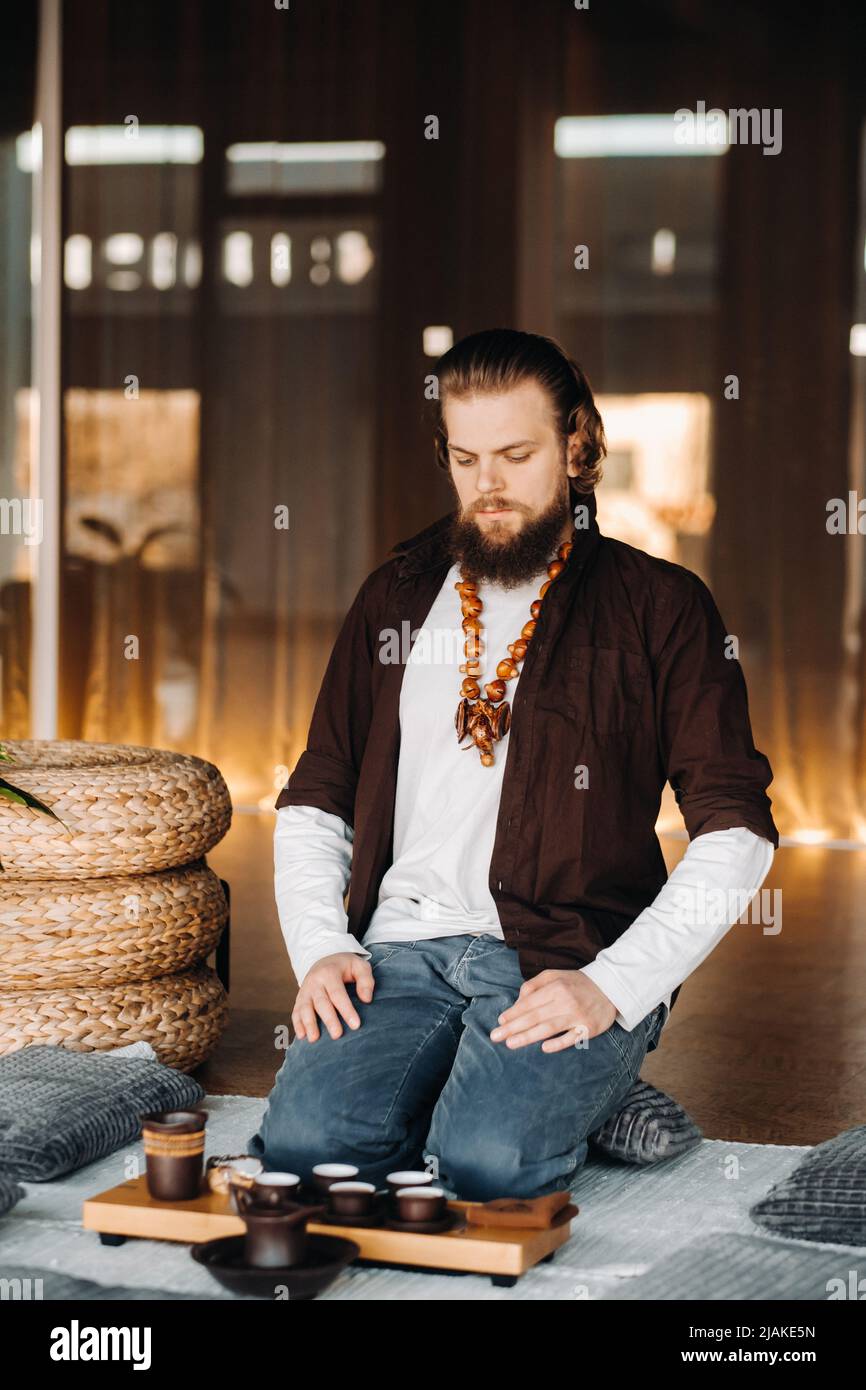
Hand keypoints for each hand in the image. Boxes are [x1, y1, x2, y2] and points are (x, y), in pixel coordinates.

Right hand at [293, 953, 374, 1041]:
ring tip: (314, 1039)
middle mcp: (314, 981)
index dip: (346, 1009)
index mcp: (329, 972)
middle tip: (337, 1035)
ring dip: (309, 1024)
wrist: (324, 959)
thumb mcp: (359, 966)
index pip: (338, 993)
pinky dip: (297, 1024)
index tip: (355, 1025)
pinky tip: (302, 1036)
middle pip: (321, 1002)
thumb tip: (366, 999)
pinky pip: (296, 1011)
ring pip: (305, 1008)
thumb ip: (365, 980)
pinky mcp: (299, 998)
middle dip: (329, 1019)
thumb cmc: (346, 967)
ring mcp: (305, 990)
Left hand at [489, 970, 617, 1052]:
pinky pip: (572, 1038)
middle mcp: (565, 1000)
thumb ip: (533, 985)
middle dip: (513, 1027)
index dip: (513, 1012)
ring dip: (528, 1036)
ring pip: (549, 1028)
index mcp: (555, 987)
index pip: (529, 1002)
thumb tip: (516, 1003)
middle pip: (535, 1016)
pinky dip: (558, 1043)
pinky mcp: (589, 1028)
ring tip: (511, 1043)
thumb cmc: (576, 983)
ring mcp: (578, 1015)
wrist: (611, 987)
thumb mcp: (554, 976)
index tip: (500, 1021)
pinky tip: (544, 1048)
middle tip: (496, 1036)